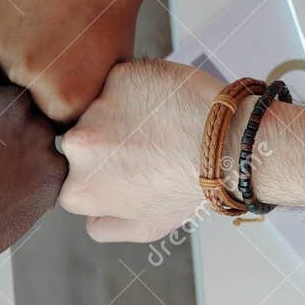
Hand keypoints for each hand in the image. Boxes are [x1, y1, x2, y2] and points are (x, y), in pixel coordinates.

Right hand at [0, 0, 147, 122]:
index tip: (67, 73)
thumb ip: (79, 109)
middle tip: (55, 47)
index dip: (54, 98)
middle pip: (19, 100)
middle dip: (33, 82)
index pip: (45, 121)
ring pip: (1, 73)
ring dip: (15, 58)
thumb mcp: (108, 79)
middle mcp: (29, 88)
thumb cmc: (111, 22)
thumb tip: (53, 132)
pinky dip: (5, 34)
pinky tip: (31, 16)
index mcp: (62, 107)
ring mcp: (6, 58)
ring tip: (45, 29)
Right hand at [57, 59, 219, 242]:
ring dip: (119, 114)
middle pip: (81, 142)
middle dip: (105, 143)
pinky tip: (163, 103)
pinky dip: (136, 89)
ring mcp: (97, 107)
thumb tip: (86, 218)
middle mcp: (77, 147)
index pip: (75, 180)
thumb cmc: (191, 188)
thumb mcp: (147, 227)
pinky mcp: (119, 76)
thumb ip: (104, 227)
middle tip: (145, 146)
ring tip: (157, 125)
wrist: (228, 146)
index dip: (104, 176)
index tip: (130, 171)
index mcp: (79, 189)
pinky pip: (119, 82)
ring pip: (98, 109)